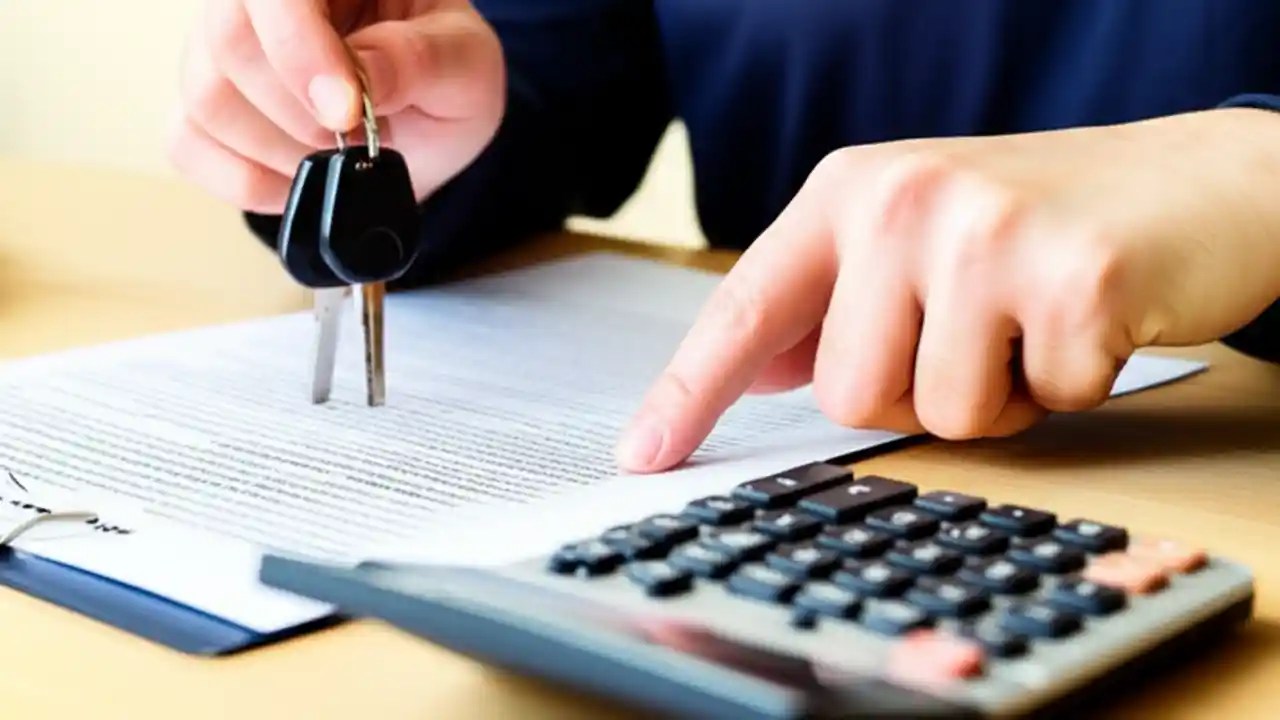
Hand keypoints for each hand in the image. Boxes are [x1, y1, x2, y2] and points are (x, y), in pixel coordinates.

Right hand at [170, 0, 504, 213]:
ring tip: (340, 153)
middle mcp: (258, 0)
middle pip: (229, 40)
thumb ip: (423, 61)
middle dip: (303, 114)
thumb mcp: (465, 66)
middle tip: (359, 137)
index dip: (299, 50)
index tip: (345, 114)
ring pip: (206, 98)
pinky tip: (302, 176)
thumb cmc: (441, 78)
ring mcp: (216, 49)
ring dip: (285, 151)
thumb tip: (364, 76)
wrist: (424, 128)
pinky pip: (189, 147)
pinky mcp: (199, 109)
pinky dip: (253, 182)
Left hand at [617, 108, 1279, 471]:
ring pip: (938, 415)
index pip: (744, 306)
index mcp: (850, 190)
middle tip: (979, 328)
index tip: (642, 455)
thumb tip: (760, 368)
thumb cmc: (1044, 220)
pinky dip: (1070, 389)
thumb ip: (837, 298)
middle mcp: (901, 199)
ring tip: (1034, 322)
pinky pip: (1040, 408)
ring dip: (997, 395)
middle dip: (915, 392)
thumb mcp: (919, 235)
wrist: (1200, 181)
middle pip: (846, 394)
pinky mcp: (1072, 279)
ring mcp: (985, 234)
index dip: (690, 391)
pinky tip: (1092, 322)